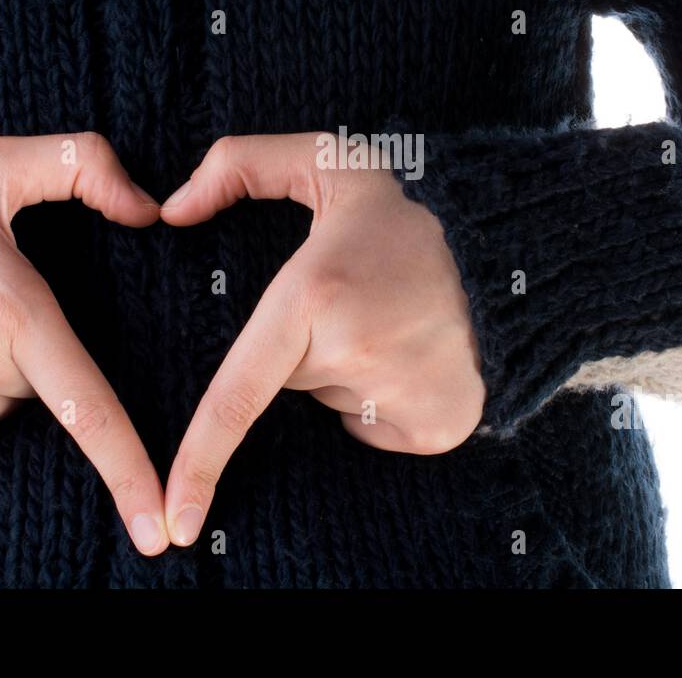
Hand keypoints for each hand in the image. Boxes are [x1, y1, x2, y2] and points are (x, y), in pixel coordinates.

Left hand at [157, 133, 484, 545]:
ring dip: (345, 370)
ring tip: (389, 322)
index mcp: (316, 295)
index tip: (177, 519)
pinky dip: (380, 398)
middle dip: (304, 346)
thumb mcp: (328, 162)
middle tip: (354, 303)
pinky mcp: (436, 426)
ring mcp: (402, 394)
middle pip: (287, 379)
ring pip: (330, 401)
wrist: (509, 247)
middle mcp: (358, 352)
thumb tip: (172, 212)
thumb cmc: (404, 212)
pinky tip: (412, 355)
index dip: (199, 460)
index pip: (238, 394)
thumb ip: (241, 164)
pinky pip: (373, 428)